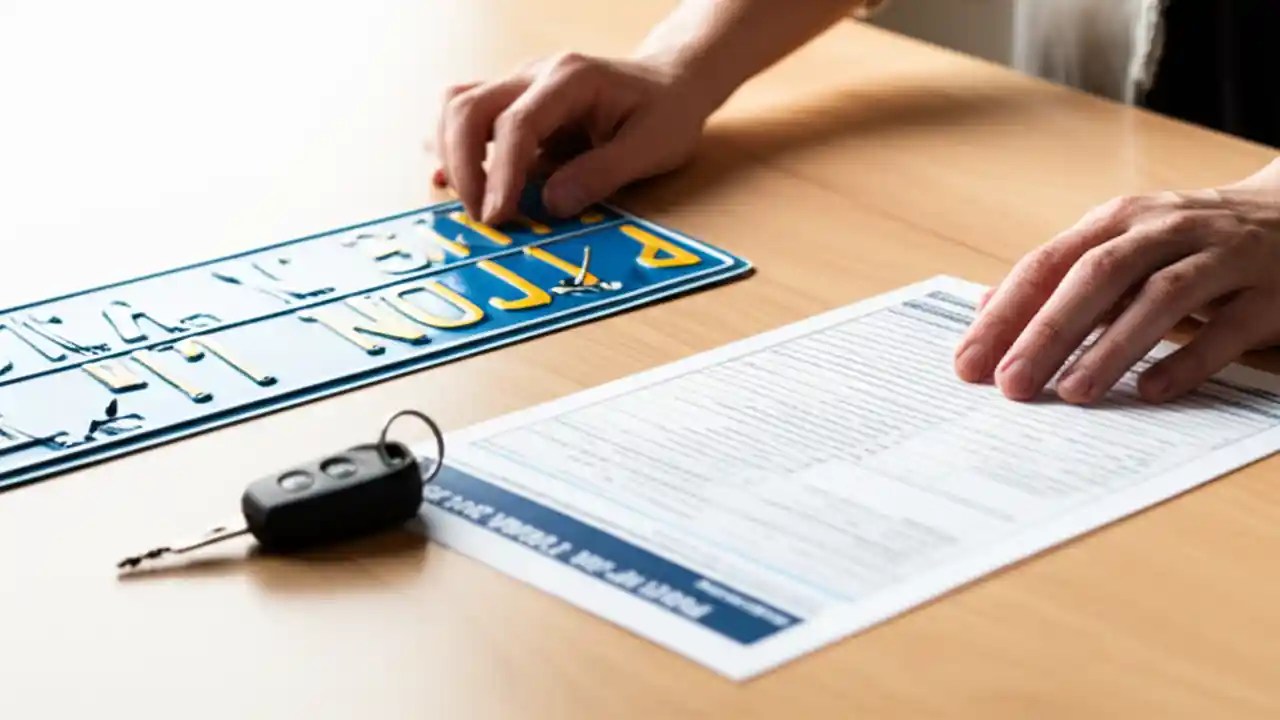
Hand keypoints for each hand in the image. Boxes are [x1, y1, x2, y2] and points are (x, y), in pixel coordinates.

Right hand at [434, 52, 713, 224]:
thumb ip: (602, 173)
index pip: (516, 123)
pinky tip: (450, 182)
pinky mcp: (511, 103)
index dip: (500, 174)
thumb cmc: (665, 113)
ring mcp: (517, 85)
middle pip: (467, 107)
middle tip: (483, 218)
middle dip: (463, 167)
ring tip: (471, 203)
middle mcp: (534, 75)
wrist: (670, 83)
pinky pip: (463, 117)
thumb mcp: (652, 147)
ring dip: (450, 156)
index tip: (498, 218)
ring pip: (455, 107)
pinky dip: (451, 150)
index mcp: (570, 80)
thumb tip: (551, 205)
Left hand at [955, 158, 1279, 403]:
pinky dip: (1189, 359)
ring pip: (1160, 297)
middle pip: (1096, 277)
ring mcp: (1222, 257)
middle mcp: (1166, 231)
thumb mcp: (1121, 247)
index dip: (1005, 315)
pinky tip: (1152, 391)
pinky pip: (1229, 327)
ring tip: (1072, 393)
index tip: (968, 364)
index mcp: (1117, 222)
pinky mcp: (1272, 292)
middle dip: (1047, 333)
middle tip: (1010, 385)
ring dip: (1111, 347)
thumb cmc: (1190, 243)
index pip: (1048, 265)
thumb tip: (987, 312)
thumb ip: (1059, 278)